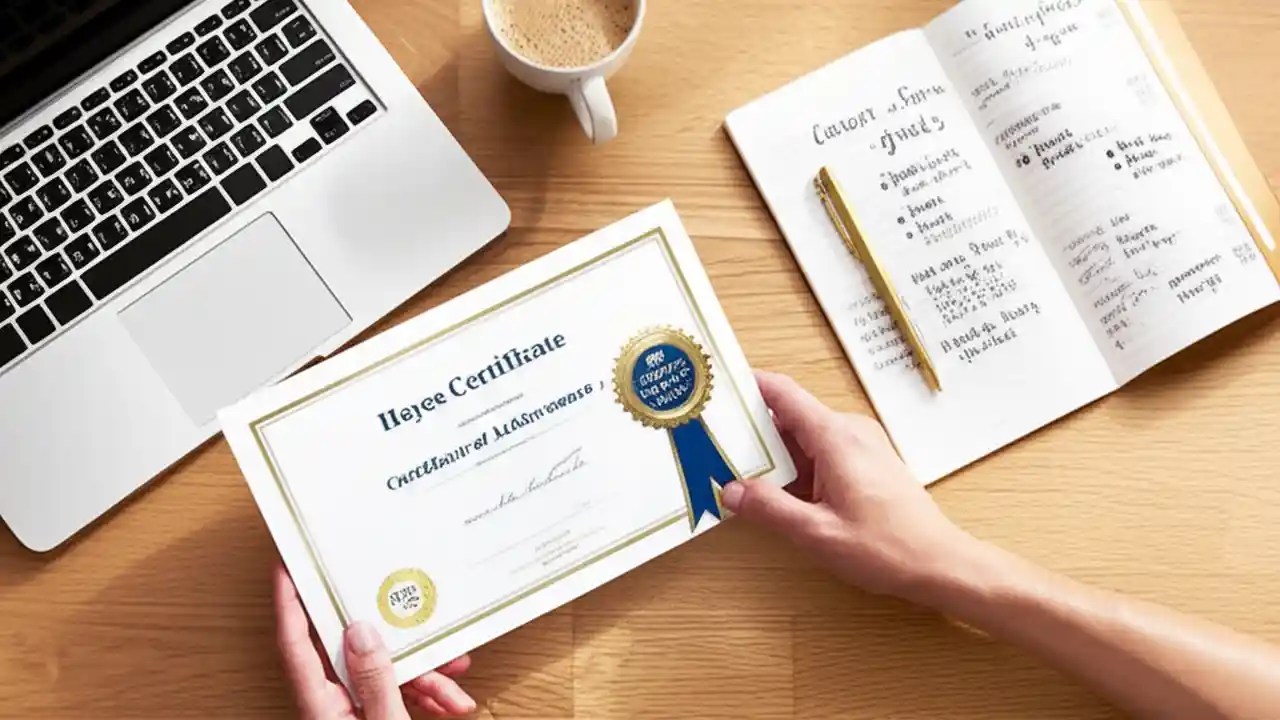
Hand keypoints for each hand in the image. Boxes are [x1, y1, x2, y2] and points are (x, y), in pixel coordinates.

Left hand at [273, 564, 476, 717]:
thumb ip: (375, 680)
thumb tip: (359, 632)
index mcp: (320, 709)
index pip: (295, 645)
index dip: (288, 603)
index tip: (287, 565)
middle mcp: (330, 710)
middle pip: (354, 656)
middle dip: (397, 641)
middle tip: (420, 618)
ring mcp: (352, 719)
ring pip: (384, 677)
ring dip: (423, 676)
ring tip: (456, 683)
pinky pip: (396, 698)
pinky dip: (425, 696)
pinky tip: (451, 702)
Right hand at [721, 371, 980, 600]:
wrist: (940, 563)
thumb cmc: (887, 548)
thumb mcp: (817, 533)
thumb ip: (769, 508)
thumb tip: (729, 490)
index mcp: (835, 437)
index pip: (782, 392)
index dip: (746, 385)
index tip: (716, 387)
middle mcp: (849, 431)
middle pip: (788, 415)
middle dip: (750, 428)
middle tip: (711, 441)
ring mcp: (860, 445)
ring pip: (803, 437)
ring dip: (772, 454)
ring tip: (734, 470)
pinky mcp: (865, 462)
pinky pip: (820, 452)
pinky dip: (795, 466)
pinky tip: (775, 491)